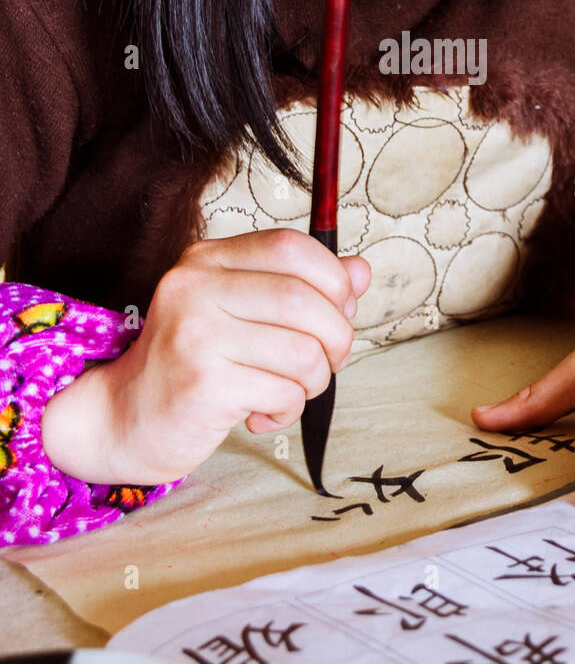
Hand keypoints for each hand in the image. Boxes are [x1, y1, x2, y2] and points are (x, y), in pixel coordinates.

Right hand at [42, 229, 370, 485]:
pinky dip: (288, 409)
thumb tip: (360, 271)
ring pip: (304, 352)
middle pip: (306, 300)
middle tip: (326, 361)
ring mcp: (196, 334)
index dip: (333, 279)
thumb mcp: (243, 310)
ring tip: (289, 390)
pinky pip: (284, 392)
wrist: (125, 416)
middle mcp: (196, 287)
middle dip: (337, 338)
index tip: (338, 310)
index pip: (293, 247)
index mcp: (208, 259)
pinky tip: (262, 411)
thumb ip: (301, 286)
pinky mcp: (202, 384)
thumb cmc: (195, 362)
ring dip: (314, 380)